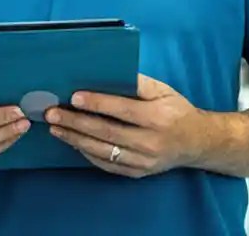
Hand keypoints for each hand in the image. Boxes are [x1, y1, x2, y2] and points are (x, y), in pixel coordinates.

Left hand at [46, 74, 209, 178]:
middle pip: (107, 132)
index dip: (97, 103)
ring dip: (75, 139)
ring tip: (55, 128)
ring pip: (103, 151)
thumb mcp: (163, 90)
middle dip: (76, 122)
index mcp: (159, 118)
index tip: (73, 97)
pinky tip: (72, 142)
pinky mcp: (138, 173)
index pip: (123, 109)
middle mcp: (151, 142)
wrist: (197, 143)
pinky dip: (87, 153)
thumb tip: (105, 74)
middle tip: (52, 114)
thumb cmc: (176, 110)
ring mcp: (144, 161)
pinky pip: (107, 164)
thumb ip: (137, 83)